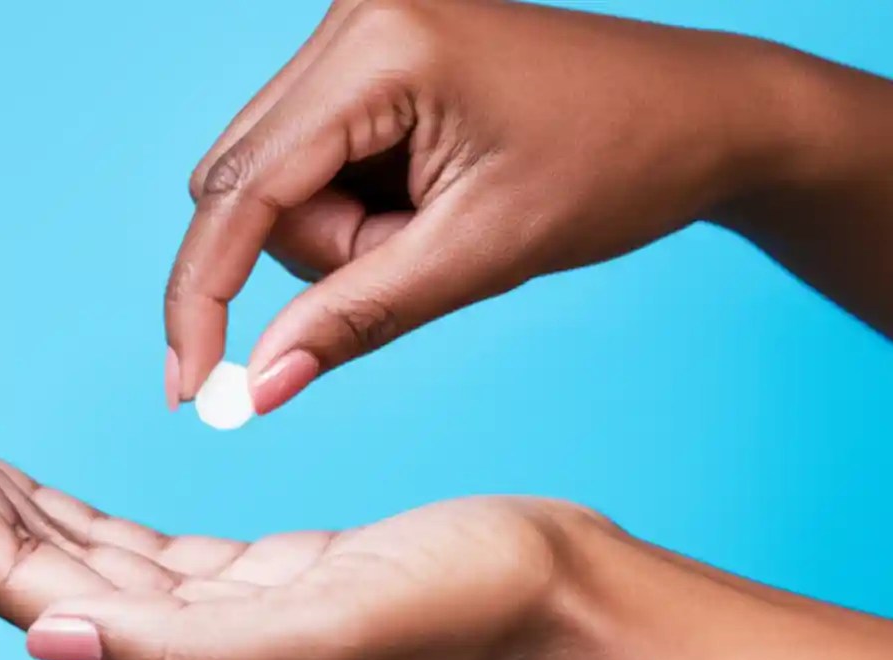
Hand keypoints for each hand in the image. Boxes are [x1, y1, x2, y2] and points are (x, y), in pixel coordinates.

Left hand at [0, 369, 597, 659]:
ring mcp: (212, 620)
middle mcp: (180, 657)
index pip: (21, 583)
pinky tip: (28, 476)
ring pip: (69, 547)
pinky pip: (128, 543)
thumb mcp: (329, 636)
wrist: (559, 610)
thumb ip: (184, 654)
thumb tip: (41, 638)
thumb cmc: (472, 621)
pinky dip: (70, 502)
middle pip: (25, 561)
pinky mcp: (251, 585)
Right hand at [165, 0, 892, 413]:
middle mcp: (351, 19)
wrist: (701, 114)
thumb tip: (260, 385)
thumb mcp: (484, 253)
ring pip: (275, 182)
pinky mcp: (369, 56)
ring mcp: (357, 31)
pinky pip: (311, 163)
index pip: (242, 189)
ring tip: (444, 228)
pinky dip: (356, 212)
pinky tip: (431, 203)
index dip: (202, 297)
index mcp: (380, 44)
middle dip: (319, 255)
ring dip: (341, 238)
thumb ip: (358, 316)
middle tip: (415, 266)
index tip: (191, 390)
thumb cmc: (618, 165)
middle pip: (246, 184)